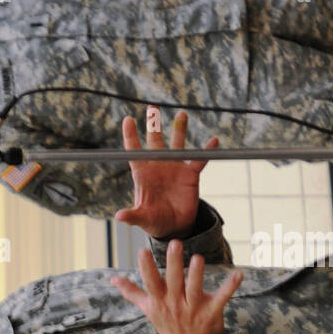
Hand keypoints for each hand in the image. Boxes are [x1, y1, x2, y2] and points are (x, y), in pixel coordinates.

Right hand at [110, 240, 243, 333]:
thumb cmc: (168, 323)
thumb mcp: (149, 309)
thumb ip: (132, 293)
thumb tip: (112, 279)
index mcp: (160, 300)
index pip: (151, 282)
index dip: (146, 268)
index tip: (142, 250)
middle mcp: (175, 303)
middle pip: (174, 281)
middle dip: (173, 263)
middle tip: (175, 244)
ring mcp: (194, 309)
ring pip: (195, 289)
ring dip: (197, 274)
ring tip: (198, 258)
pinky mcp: (212, 312)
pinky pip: (222, 298)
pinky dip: (231, 287)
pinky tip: (238, 274)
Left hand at [114, 105, 217, 239]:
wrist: (175, 226)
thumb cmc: (154, 220)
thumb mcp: (142, 219)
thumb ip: (132, 216)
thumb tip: (119, 216)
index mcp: (143, 173)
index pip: (134, 151)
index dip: (131, 136)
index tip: (128, 120)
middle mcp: (158, 165)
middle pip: (155, 140)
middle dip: (154, 124)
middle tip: (153, 107)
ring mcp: (175, 167)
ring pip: (177, 143)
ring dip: (179, 129)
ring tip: (181, 114)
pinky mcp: (190, 175)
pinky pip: (199, 160)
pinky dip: (206, 151)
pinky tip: (213, 141)